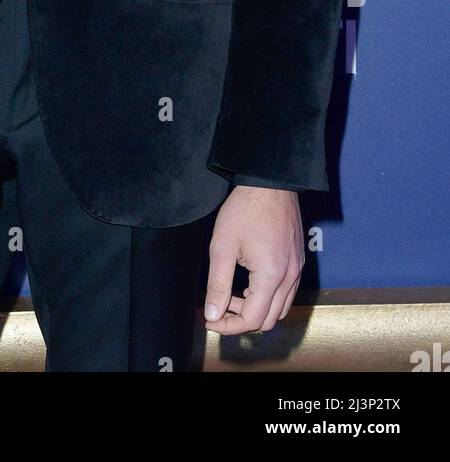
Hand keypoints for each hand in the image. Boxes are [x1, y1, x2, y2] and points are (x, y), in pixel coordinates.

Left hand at [203, 185, 303, 333]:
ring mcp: (297, 269)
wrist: (270, 182)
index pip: (253, 319)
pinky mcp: (298, 260)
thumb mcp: (222, 246)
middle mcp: (290, 277)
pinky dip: (268, 298)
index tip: (211, 320)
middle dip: (241, 320)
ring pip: (280, 308)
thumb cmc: (245, 209)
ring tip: (232, 296)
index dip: (229, 326)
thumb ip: (218, 284)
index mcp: (271, 276)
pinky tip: (249, 283)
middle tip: (219, 309)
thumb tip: (213, 313)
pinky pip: (286, 293)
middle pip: (269, 320)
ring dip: (256, 310)